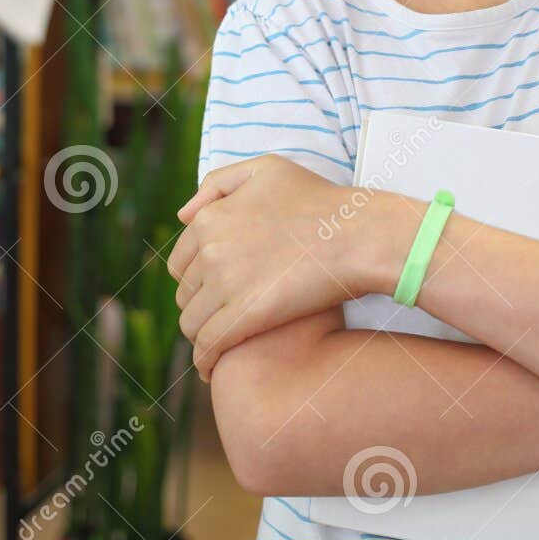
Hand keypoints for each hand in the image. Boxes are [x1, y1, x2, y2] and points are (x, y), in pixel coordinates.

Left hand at [169, 155, 372, 380]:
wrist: (359, 234)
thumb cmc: (320, 201)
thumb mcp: (266, 169)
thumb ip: (218, 184)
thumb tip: (183, 216)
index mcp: (209, 218)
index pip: (180, 262)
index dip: (197, 279)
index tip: (216, 291)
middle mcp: (209, 249)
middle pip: (185, 293)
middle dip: (200, 307)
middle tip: (223, 318)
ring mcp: (225, 283)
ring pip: (192, 323)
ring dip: (202, 336)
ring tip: (223, 343)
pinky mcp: (244, 315)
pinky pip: (208, 345)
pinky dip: (206, 361)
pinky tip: (214, 370)